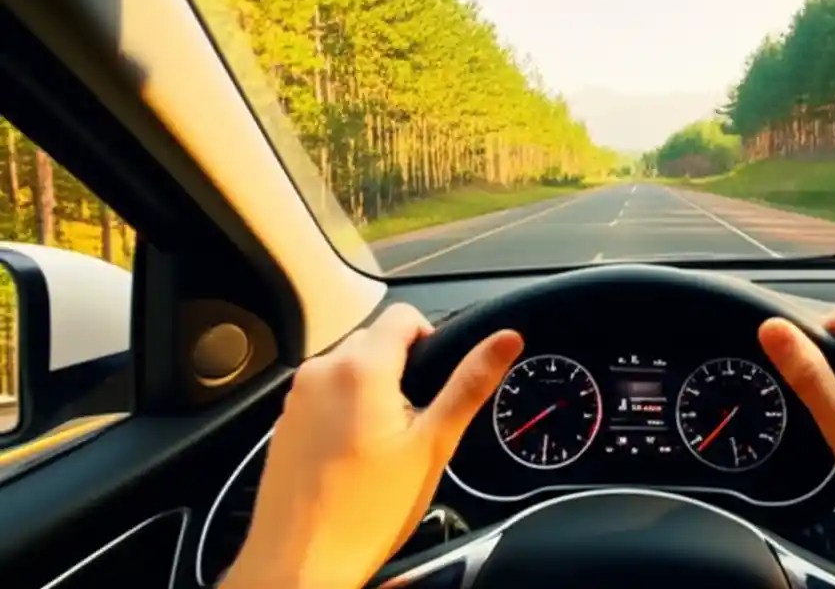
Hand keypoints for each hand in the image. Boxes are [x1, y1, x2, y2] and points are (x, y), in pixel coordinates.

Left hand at [221, 304, 522, 588]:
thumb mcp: (433, 445)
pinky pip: (325, 396)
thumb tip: (506, 341)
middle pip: (376, 341)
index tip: (437, 383)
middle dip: (402, 371)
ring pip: (349, 369)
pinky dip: (345, 412)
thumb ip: (469, 385)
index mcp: (360, 367)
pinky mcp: (284, 422)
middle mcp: (321, 371)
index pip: (405, 315)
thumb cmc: (365, 513)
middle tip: (414, 425)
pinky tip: (354, 458)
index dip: (432, 341)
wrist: (301, 564)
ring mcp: (297, 396)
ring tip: (382, 447)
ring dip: (372, 392)